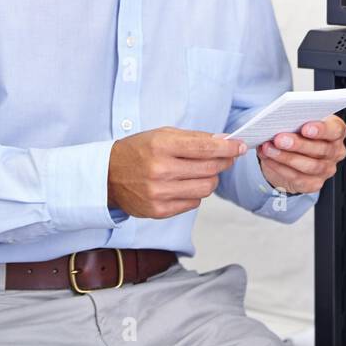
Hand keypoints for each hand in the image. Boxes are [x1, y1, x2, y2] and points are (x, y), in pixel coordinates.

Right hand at [108, 126, 245, 218]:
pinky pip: (193, 204)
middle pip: (210, 169)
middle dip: (223, 163)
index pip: (205, 148)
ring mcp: (159, 193)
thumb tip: (224, 140)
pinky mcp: (158, 211)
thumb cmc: (137, 151)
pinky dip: (195, 194)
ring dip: (211, 179)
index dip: (227, 148)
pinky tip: (186, 185)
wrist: (107, 176)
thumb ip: (194, 138)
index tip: (239, 147)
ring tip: (203, 172)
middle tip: (225, 159)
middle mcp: (160, 170)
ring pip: (205, 189)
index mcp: (161, 146)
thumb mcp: (162, 135)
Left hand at [257, 114, 345, 196]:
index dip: (322, 129)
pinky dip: (280, 168)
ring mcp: (326, 169)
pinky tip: (269, 159)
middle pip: (321, 149)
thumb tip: (278, 121)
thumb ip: (294, 120)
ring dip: (286, 157)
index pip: (335, 130)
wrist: (292, 155)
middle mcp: (335, 151)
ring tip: (269, 149)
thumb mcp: (298, 121)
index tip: (305, 128)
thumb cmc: (298, 132)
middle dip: (298, 144)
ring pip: (309, 166)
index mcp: (335, 131)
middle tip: (279, 139)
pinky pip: (298, 178)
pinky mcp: (314, 183)